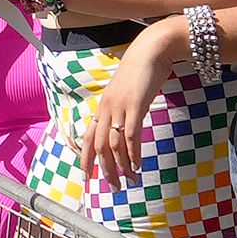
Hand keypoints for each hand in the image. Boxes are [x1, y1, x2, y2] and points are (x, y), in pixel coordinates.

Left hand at [81, 18, 187, 182]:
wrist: (151, 50)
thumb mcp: (126, 91)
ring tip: (129, 181)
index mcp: (102, 106)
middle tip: (113, 187)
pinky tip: (137, 165)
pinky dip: (133, 153)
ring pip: (113, 145)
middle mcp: (106, 108)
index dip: (85, 157)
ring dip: (121, 166)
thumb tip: (125, 122)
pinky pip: (130, 136)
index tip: (87, 175)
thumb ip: (123, 107)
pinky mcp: (135, 106)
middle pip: (98, 146)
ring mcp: (119, 108)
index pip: (87, 137)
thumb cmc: (141, 70)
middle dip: (105, 169)